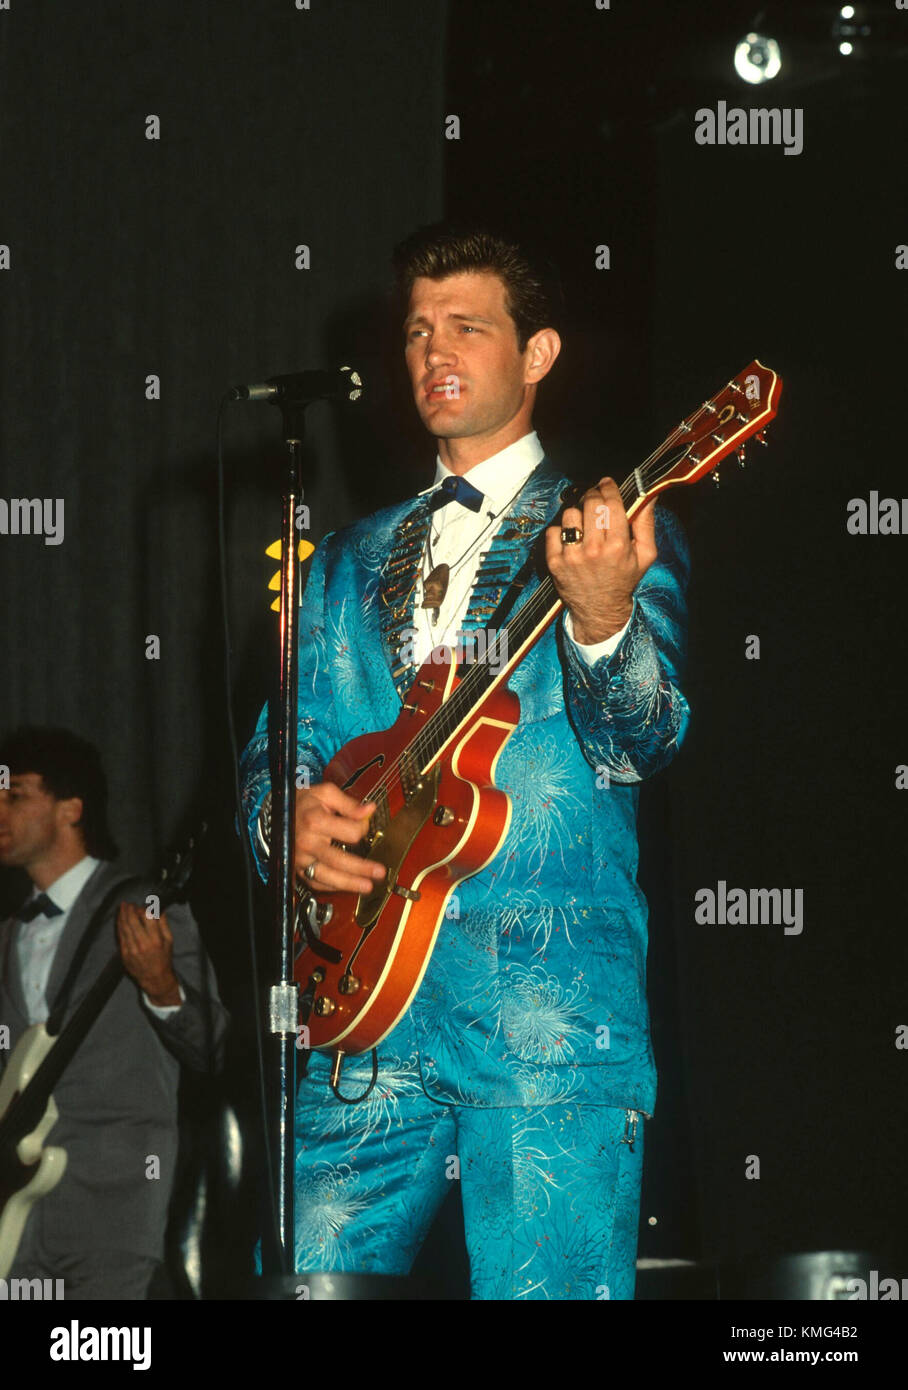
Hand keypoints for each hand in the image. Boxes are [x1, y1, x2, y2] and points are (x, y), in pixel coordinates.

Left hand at [116, 902, 180, 1005]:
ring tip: (122, 907)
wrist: (154, 978)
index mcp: (156, 940)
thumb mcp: (169, 941)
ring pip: (124, 928)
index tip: (142, 907)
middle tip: (128, 903)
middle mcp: (142, 944)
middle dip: (129, 910)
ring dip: (122, 916)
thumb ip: (164, 924)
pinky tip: (120, 920)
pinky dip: (119, 926)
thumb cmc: (164, 958)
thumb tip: (158, 910)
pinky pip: (120, 937)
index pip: (147, 918)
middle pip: (132, 921)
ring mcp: (132, 949)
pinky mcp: (124, 954)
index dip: (143, 909)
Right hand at [295, 782, 385, 895]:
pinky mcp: (297, 868)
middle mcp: (307, 842)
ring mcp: (301, 858)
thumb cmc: (302, 802)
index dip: (362, 828)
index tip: (363, 825)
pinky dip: (332, 887)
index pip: (350, 832)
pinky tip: (347, 887)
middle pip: (338, 860)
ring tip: (367, 886)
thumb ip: (348, 803)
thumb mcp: (325, 793)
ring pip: (326, 877)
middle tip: (379, 872)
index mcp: (316, 821)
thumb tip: (369, 810)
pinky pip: (316, 883)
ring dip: (349, 884)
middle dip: (361, 868)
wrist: (277, 812)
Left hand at [545, 477, 657, 643]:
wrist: (600, 610)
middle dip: (592, 494)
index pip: (611, 503)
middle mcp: (594, 549)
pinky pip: (553, 531)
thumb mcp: (646, 554)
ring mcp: (572, 556)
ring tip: (583, 523)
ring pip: (570, 514)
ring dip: (577, 513)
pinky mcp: (554, 562)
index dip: (608, 487)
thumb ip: (646, 523)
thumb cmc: (624, 579)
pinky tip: (571, 539)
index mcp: (618, 546)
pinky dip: (561, 531)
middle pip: (590, 503)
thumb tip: (650, 495)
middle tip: (594, 497)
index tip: (607, 483)